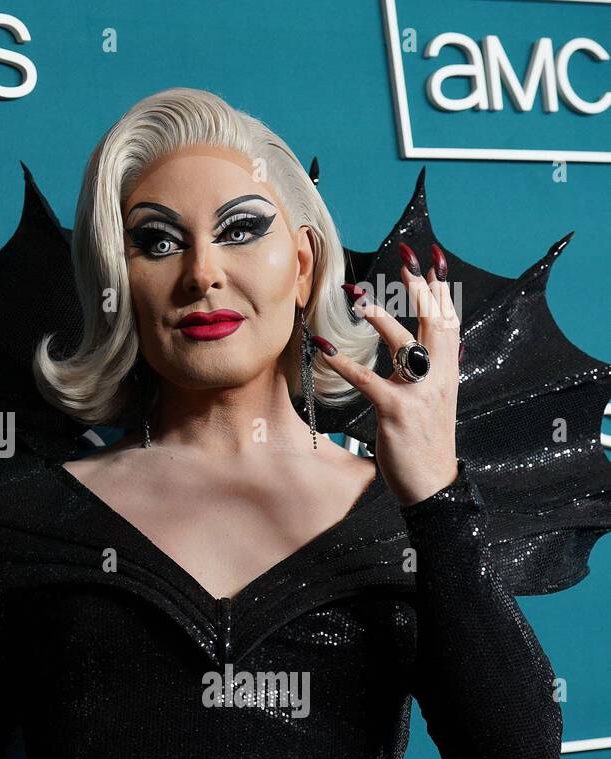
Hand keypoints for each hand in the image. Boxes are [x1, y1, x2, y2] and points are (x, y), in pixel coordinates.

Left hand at [313, 243, 461, 506]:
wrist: (432, 484)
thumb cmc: (426, 442)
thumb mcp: (434, 402)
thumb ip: (427, 375)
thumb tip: (415, 351)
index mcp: (448, 374)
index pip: (448, 323)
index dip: (440, 292)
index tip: (431, 262)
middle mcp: (439, 378)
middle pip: (433, 324)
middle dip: (420, 290)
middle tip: (406, 260)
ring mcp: (420, 394)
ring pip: (403, 345)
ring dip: (381, 318)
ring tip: (360, 298)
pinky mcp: (396, 411)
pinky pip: (368, 380)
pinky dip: (344, 363)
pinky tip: (324, 350)